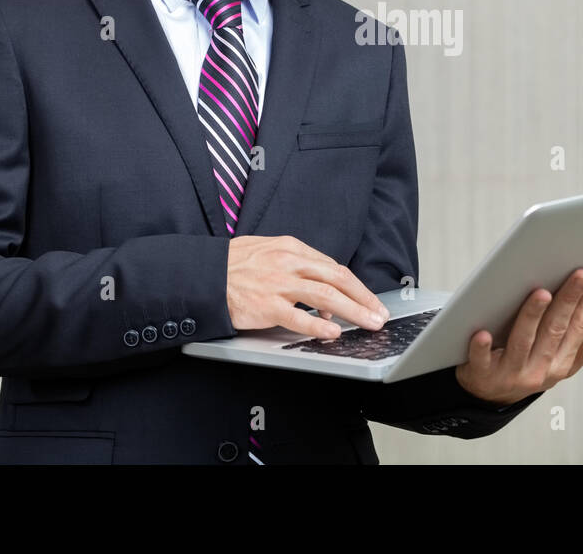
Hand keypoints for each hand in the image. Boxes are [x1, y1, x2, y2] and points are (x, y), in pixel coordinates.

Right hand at [226, 234, 388, 337]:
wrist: (203, 274)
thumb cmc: (235, 266)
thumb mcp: (269, 254)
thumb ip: (298, 270)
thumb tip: (325, 299)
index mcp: (291, 248)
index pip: (333, 267)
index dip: (356, 286)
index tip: (370, 299)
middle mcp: (288, 262)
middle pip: (336, 279)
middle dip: (363, 298)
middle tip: (379, 314)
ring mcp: (277, 284)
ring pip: (325, 296)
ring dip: (352, 311)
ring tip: (368, 323)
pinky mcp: (265, 305)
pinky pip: (298, 317)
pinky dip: (318, 326)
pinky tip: (333, 333)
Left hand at [454, 264, 582, 406]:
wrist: (489, 394)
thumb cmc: (531, 365)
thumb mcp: (563, 360)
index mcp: (561, 362)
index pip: (579, 326)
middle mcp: (539, 369)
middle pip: (554, 330)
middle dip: (569, 300)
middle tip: (579, 273)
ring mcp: (510, 372)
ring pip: (522, 342)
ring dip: (531, 317)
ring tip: (541, 293)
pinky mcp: (481, 373)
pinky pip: (482, 361)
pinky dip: (481, 348)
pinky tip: (482, 332)